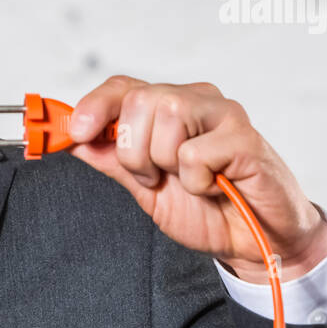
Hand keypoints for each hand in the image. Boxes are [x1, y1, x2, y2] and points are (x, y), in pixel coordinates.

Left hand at [66, 75, 326, 282]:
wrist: (254, 240)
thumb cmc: (206, 208)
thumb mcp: (145, 187)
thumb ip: (111, 160)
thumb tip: (72, 139)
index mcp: (169, 108)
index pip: (123, 87)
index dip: (95, 105)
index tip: (76, 132)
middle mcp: (196, 101)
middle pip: (140, 100)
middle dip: (133, 150)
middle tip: (154, 177)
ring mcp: (223, 115)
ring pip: (168, 116)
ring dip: (165, 164)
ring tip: (189, 182)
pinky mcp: (245, 138)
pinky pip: (196, 152)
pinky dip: (197, 180)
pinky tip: (214, 187)